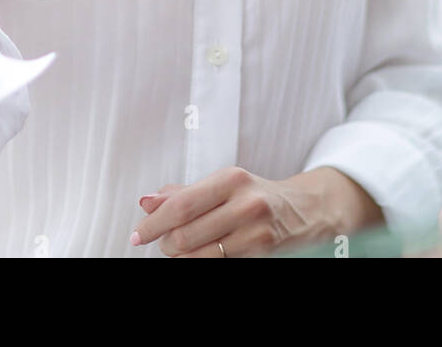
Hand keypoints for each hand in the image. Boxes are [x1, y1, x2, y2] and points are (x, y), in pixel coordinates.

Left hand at [131, 166, 381, 256]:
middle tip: (164, 242)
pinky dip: (201, 261)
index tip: (138, 235)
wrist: (304, 209)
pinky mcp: (261, 251)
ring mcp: (255, 229)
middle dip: (166, 243)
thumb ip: (184, 193)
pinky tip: (203, 253)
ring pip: (197, 254)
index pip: (181, 204)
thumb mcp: (223, 185)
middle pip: (185, 234)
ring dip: (180, 255)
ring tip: (182, 248)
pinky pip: (217, 263)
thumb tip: (147, 202)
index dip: (153, 224)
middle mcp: (245, 202)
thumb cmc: (257, 195)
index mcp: (232, 178)